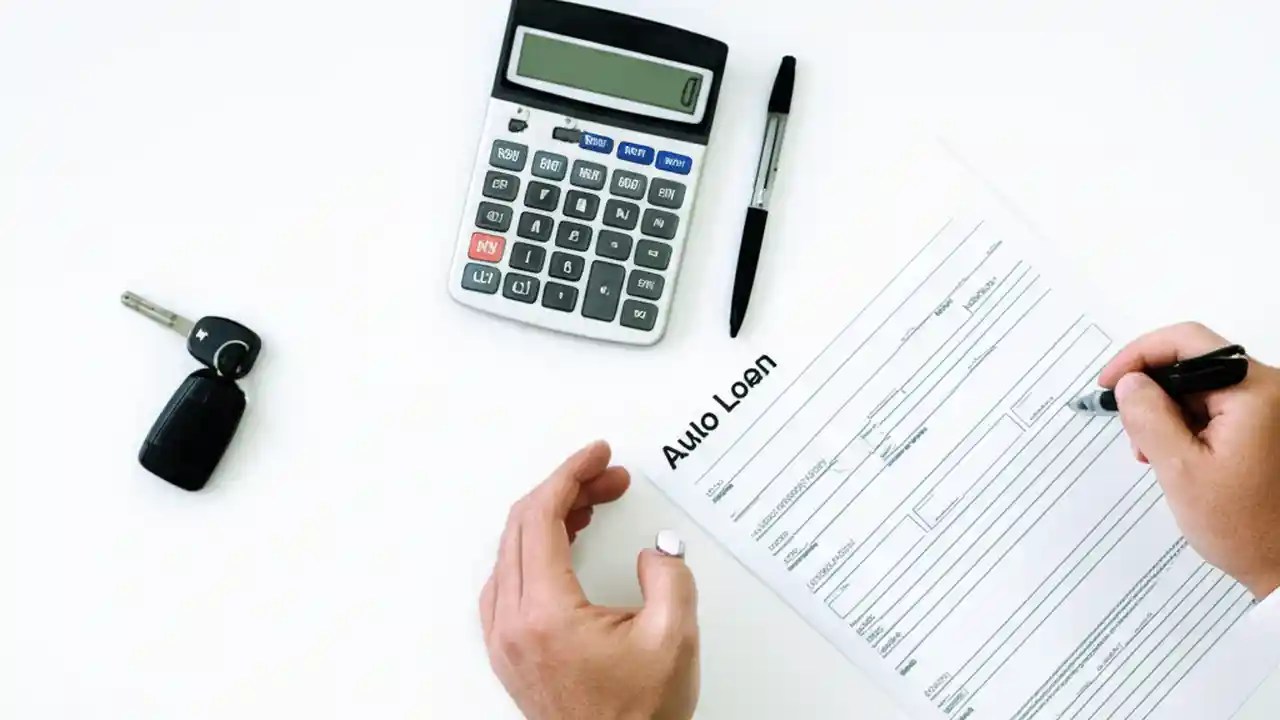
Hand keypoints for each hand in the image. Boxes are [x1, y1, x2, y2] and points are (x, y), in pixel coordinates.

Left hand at [479, 441, 699, 719]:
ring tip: (592, 505)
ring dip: (549, 518)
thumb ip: (670, 577)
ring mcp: (506, 639)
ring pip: (512, 551)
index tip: (596, 455)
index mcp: (545, 614)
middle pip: (523, 526)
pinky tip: (564, 544)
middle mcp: (514, 624)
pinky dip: (535, 549)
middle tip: (606, 478)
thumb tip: (654, 551)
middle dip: (567, 489)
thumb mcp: (674, 638)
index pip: (542, 517)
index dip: (570, 474)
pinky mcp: (511, 651)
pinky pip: (509, 580)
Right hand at [1100, 322, 1279, 599]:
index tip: (1110, 383)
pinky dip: (1188, 426)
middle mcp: (1269, 390)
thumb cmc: (1244, 526)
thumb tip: (1130, 383)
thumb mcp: (1180, 470)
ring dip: (1168, 414)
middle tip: (1133, 434)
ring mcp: (1270, 409)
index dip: (1139, 356)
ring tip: (1156, 456)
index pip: (1186, 342)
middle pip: (1193, 364)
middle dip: (1153, 394)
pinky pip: (1217, 409)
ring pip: (1201, 389)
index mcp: (1254, 391)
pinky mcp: (1267, 427)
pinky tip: (1178, 458)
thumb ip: (1149, 417)